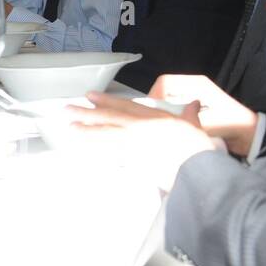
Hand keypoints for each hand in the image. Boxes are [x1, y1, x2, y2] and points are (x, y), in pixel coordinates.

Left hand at [69, 92, 211, 190]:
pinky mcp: (132, 161)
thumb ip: (190, 114)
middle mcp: (139, 128)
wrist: (196, 169)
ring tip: (71, 127)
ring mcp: (133, 144)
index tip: (89, 96)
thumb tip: (195, 102)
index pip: (125, 106)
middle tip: (69, 109)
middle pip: (109, 118)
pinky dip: (99, 153)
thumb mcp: (193, 126)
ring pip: (106, 134)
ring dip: (87, 130)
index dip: (106, 100)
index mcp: (153, 117)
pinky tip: (86, 151)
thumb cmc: (197, 146)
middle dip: (88, 113)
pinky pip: (111, 156)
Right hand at [149, 73, 259, 157]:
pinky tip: (175, 129)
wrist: (250, 136)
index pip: (165, 83)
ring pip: (168, 101)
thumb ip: (184, 120)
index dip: (155, 97)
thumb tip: (162, 122)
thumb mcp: (207, 123)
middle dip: (158, 107)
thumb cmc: (231, 125)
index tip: (153, 114)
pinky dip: (172, 119)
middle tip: (158, 123)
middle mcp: (193, 87)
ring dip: (166, 114)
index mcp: (196, 84)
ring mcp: (193, 98)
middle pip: (164, 91)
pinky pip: (175, 109)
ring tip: (167, 127)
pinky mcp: (194, 109)